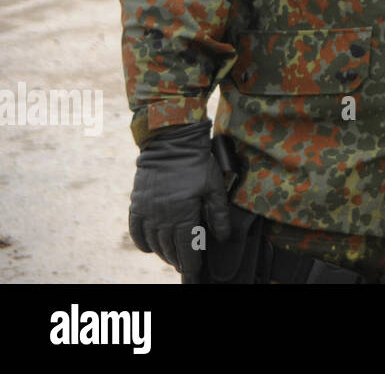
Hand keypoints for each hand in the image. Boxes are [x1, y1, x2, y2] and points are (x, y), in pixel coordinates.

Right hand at [128, 120, 231, 279]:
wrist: (171, 143)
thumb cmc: (196, 163)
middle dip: (178, 259)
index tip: (194, 268)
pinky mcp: (137, 204)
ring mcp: (147, 211)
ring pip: (153, 242)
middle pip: (169, 247)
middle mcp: (162, 217)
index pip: (187, 247)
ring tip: (171, 257)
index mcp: (183, 214)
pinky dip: (142, 242)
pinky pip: (136, 230)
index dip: (191, 261)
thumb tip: (222, 237)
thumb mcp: (213, 187)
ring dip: (162, 253)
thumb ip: (219, 214)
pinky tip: (149, 248)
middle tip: (185, 264)